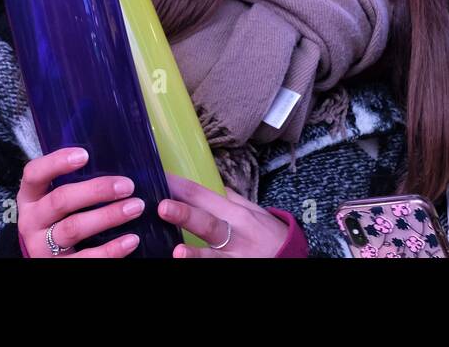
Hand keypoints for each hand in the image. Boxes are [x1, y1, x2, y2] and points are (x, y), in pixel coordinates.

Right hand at [17, 148, 143, 257]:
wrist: (53, 257)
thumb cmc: (64, 216)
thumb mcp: (63, 197)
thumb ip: (79, 181)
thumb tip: (118, 161)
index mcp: (31, 197)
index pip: (34, 174)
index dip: (56, 162)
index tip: (85, 155)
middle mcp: (32, 220)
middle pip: (60, 200)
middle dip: (96, 191)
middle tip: (127, 186)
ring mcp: (41, 246)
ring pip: (73, 228)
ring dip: (108, 216)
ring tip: (135, 207)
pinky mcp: (57, 265)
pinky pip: (85, 258)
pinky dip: (111, 249)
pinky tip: (131, 240)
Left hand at [158, 173, 289, 257]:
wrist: (290, 257)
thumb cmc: (269, 233)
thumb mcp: (252, 211)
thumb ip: (228, 200)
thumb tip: (201, 187)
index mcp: (236, 214)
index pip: (203, 196)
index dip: (179, 186)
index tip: (158, 177)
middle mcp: (234, 235)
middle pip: (207, 223)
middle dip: (185, 215)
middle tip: (162, 207)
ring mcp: (233, 258)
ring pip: (212, 256)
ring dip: (194, 254)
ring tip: (178, 252)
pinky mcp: (233, 271)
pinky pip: (215, 270)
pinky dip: (200, 268)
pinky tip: (185, 267)